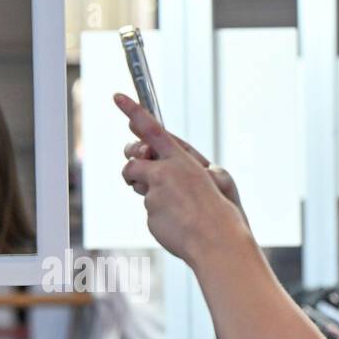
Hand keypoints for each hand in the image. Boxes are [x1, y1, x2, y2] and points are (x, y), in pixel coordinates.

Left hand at [116, 92, 249, 263]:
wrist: (218, 241)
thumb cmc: (220, 210)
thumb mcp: (214, 179)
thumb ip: (184, 167)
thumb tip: (157, 164)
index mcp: (183, 160)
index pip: (153, 129)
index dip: (133, 111)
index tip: (117, 97)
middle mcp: (165, 173)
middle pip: (134, 156)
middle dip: (133, 158)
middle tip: (138, 167)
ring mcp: (155, 194)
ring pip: (139, 185)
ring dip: (148, 188)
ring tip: (175, 203)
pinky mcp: (150, 214)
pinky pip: (150, 209)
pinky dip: (161, 215)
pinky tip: (178, 223)